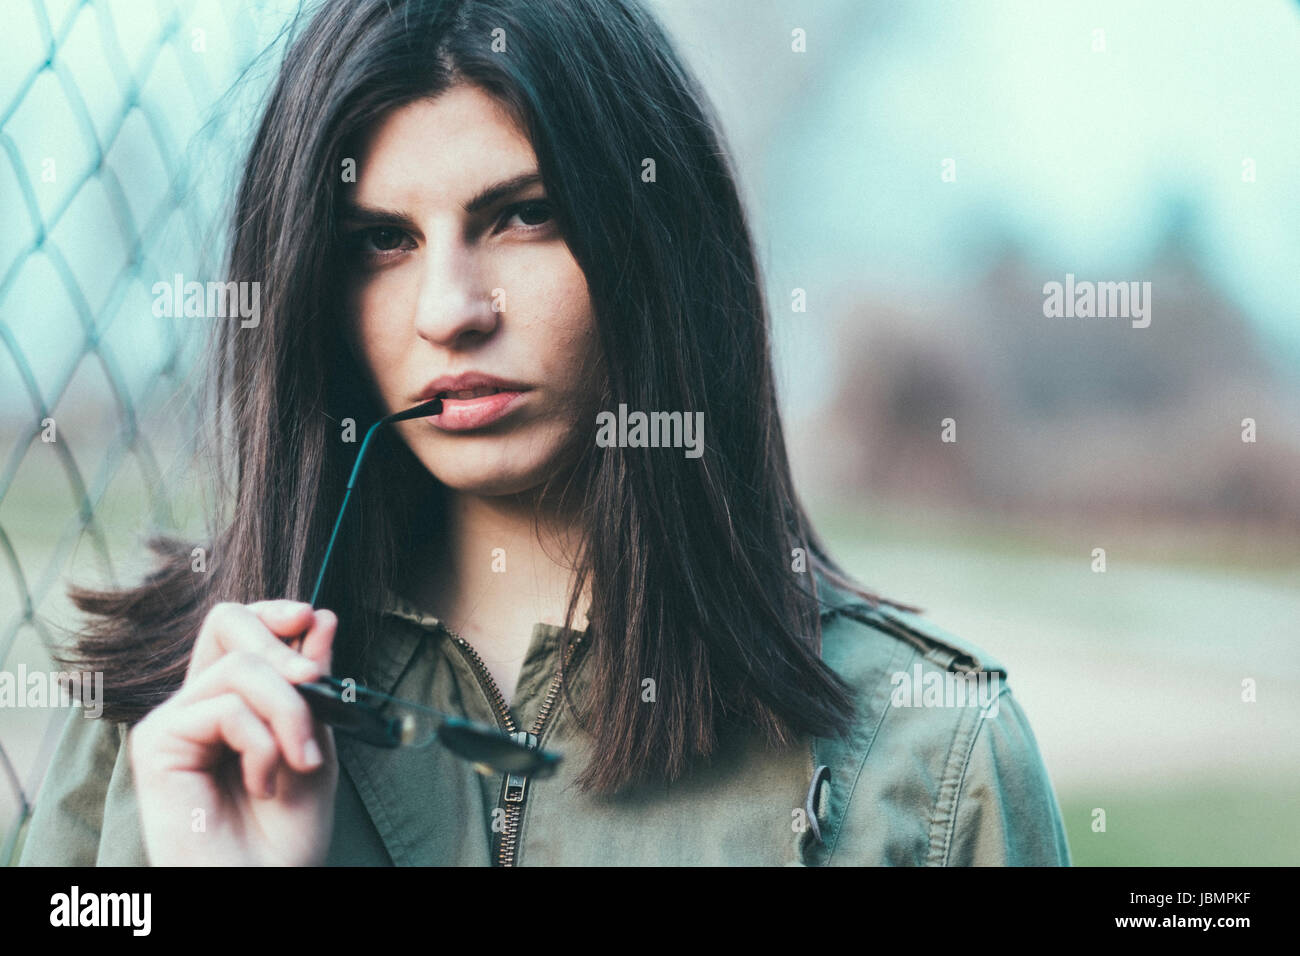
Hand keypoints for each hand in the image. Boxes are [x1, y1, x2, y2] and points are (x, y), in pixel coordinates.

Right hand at [129, 600, 338, 865]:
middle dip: (283, 649)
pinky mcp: (157, 743)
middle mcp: (196, 702)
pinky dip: (263, 743)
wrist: (261, 889)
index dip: (275, 611)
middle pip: (226, 622)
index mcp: (231, 699)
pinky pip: (226, 708)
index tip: (313, 619)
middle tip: (315, 688)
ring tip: (298, 762)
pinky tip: (264, 783)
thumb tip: (320, 617)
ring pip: (241, 667)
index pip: (240, 625)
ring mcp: (173, 721)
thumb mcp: (313, 744)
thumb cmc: (284, 835)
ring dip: (289, 711)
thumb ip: (312, 685)